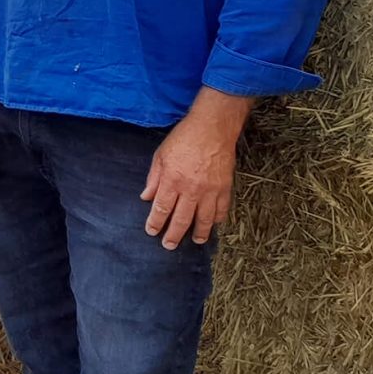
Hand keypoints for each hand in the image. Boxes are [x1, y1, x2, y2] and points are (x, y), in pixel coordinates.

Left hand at [141, 108, 242, 248]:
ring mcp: (210, 190)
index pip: (162, 209)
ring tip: (195, 241)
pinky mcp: (225, 188)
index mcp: (172, 180)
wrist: (212, 128)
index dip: (156, 222)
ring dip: (199, 233)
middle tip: (169, 245)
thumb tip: (146, 197)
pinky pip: (222, 209)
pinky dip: (217, 219)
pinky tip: (213, 225)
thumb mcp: (161, 155)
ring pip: (204, 219)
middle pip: (181, 219)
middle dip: (174, 235)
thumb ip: (154, 179)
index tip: (152, 231)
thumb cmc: (184, 138)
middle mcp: (191, 189)